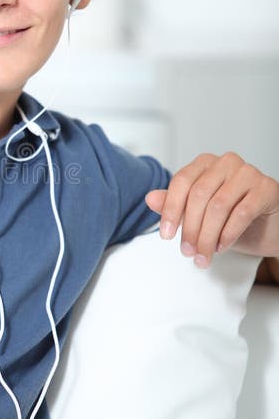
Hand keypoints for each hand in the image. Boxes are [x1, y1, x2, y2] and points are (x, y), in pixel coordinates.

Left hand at [145, 152, 278, 267]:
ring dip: (208, 236)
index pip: (182, 181)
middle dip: (190, 229)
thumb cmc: (232, 216)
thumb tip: (150, 198)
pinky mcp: (267, 188)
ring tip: (204, 255)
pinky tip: (222, 247)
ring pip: (219, 205)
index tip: (166, 235)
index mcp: (205, 163)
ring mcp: (248, 173)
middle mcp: (226, 163)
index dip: (171, 210)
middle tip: (188, 252)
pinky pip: (242, 212)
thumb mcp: (198, 213)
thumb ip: (174, 204)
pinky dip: (228, 234)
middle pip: (199, 195)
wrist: (268, 227)